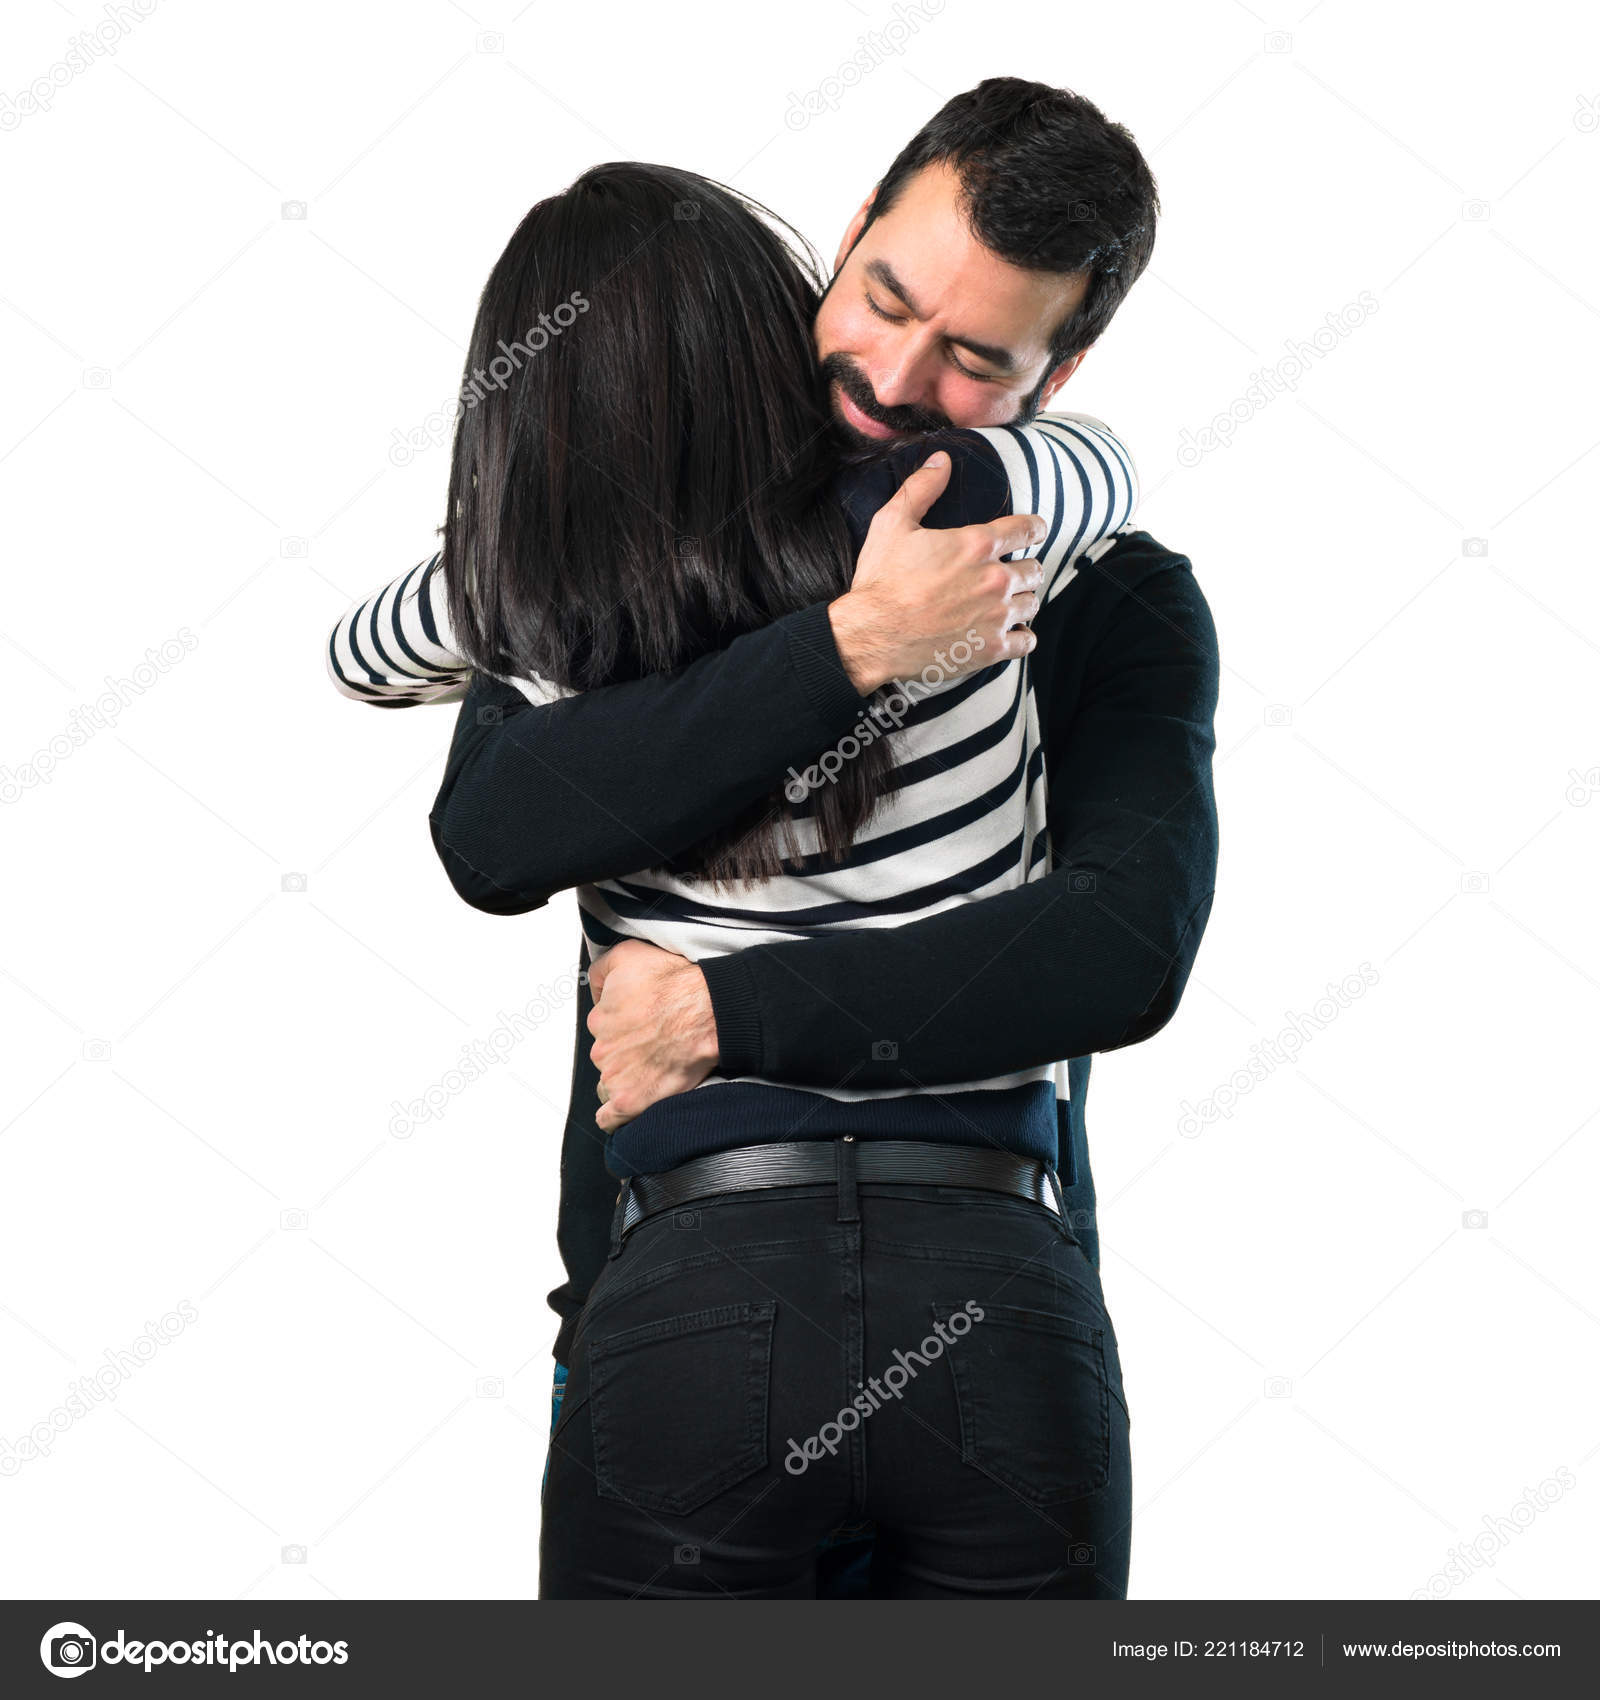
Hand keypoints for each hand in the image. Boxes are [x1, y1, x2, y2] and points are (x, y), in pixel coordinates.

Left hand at [586, 940, 720, 1132]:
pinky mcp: (631, 1102)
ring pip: (609, 1083)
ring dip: (624, 1079)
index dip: (623, 1024)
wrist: (710, 1010)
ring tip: (651, 1070)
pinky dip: (616, 1115)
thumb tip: (595, 988)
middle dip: (625, 1051)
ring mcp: (616, 1077)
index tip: (643, 1024)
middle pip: (607, 1056)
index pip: (602, 1028)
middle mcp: (603, 1049)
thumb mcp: (628, 954)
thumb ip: (601, 970)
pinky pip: (610, 1118)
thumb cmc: (677, 983)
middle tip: (654, 1044)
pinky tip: (630, 1102)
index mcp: (600, 1019)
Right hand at [828, 450, 1046, 695]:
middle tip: (1010, 575)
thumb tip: (941, 460)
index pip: (1029, 530)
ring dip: (1022, 602)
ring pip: (1033, 604)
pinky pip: (1026, 642)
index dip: (1034, 529)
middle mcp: (995, 579)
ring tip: (1006, 605)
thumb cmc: (881, 581)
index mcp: (977, 545)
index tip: (1033, 534)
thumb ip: (921, 488)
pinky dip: (1020, 637)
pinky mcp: (991, 648)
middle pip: (1035, 570)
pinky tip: (1008, 634)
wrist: (872, 636)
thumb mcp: (892, 524)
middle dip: (1025, 569)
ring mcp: (996, 616)